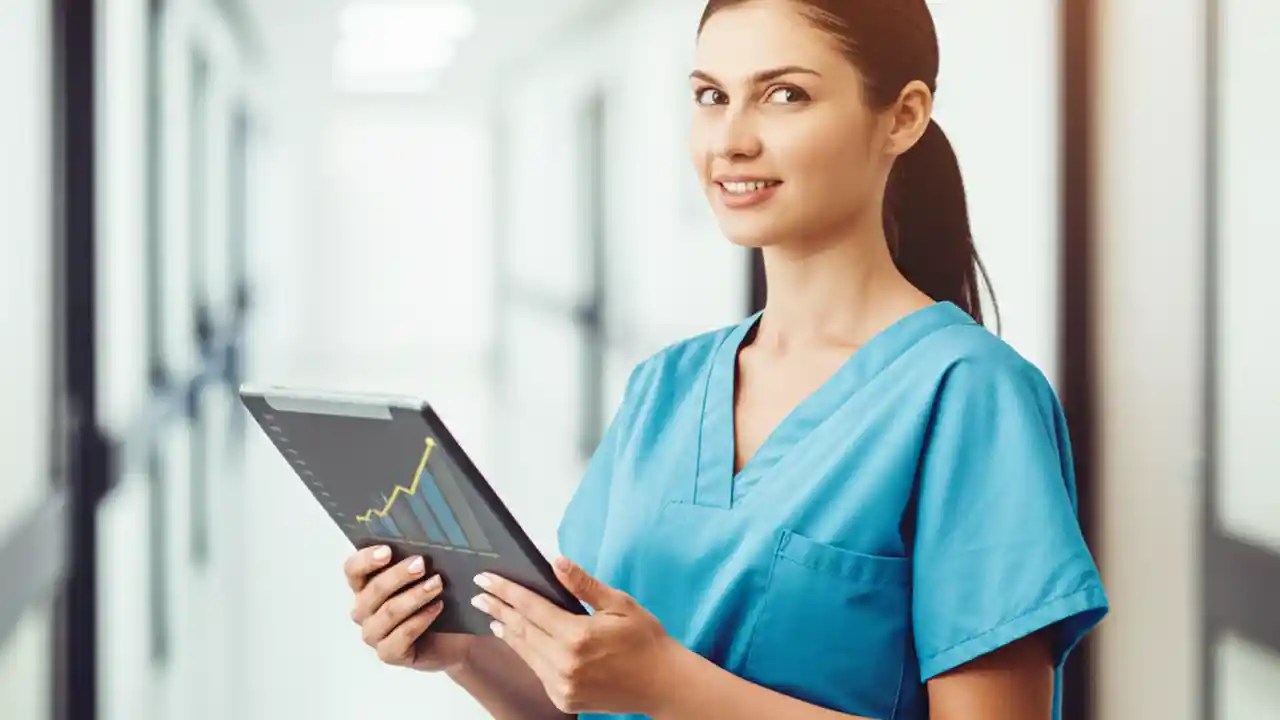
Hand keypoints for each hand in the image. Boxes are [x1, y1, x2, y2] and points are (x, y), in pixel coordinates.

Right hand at [344, 545, 475, 672]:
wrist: (455, 637)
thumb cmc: (435, 600)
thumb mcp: (425, 576)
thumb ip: (414, 562)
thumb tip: (420, 545)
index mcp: (365, 586)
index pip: (353, 570)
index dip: (366, 559)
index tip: (388, 550)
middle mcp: (364, 610)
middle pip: (373, 590)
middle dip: (398, 575)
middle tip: (422, 564)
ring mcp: (374, 634)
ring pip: (388, 612)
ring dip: (414, 596)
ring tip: (437, 584)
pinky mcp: (389, 653)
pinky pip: (401, 636)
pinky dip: (420, 619)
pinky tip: (437, 607)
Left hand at [469, 555, 678, 715]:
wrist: (662, 684)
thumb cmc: (645, 640)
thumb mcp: (619, 604)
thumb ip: (583, 585)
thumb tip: (556, 562)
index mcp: (577, 636)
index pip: (531, 607)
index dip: (505, 591)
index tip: (486, 579)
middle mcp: (564, 663)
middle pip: (521, 629)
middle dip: (498, 609)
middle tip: (480, 595)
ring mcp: (562, 685)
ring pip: (525, 652)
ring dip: (507, 632)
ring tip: (493, 616)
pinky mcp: (563, 698)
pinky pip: (537, 670)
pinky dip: (525, 652)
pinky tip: (518, 640)